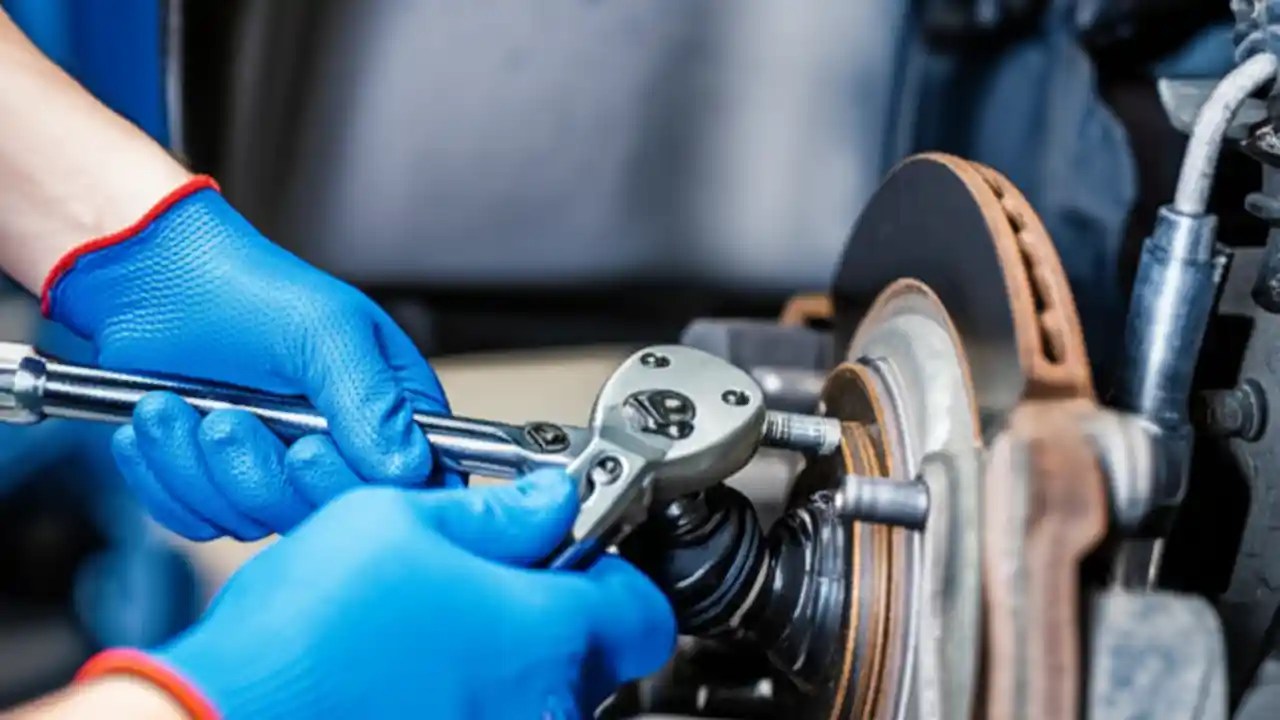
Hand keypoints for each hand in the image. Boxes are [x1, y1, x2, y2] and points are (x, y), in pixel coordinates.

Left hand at [41, 178, 457, 539]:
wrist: (151, 278)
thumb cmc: (249, 289)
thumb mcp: (327, 331)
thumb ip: (374, 400)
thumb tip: (407, 468)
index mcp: (392, 409)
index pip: (414, 484)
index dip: (361, 487)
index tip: (307, 450)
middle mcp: (343, 449)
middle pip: (323, 513)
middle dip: (262, 472)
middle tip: (229, 418)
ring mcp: (281, 471)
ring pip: (255, 521)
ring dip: (202, 466)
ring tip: (176, 405)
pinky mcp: (221, 486)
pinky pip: (201, 520)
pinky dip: (168, 475)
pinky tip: (159, 421)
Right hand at [138, 469, 675, 718]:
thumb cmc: (302, 639)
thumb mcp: (397, 523)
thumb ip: (496, 513)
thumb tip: (547, 503)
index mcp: (546, 634)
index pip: (643, 609)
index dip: (612, 574)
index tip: (574, 557)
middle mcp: (544, 710)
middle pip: (595, 657)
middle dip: (548, 617)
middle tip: (483, 589)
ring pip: (543, 700)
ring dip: (505, 666)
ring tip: (431, 638)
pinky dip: (469, 705)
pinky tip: (411, 686)